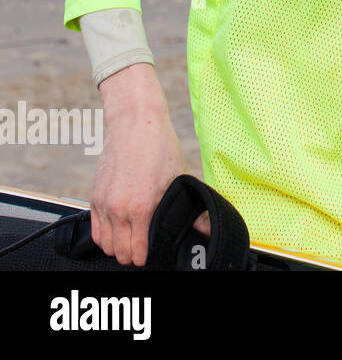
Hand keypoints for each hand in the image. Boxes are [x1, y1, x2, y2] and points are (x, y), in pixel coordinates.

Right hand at [92, 63, 209, 266]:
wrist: (135, 124)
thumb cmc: (159, 148)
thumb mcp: (180, 178)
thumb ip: (191, 209)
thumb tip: (205, 229)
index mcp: (142, 207)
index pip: (139, 251)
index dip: (147, 258)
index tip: (155, 256)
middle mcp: (119, 210)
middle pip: (120, 253)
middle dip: (133, 256)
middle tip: (145, 252)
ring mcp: (104, 204)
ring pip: (106, 245)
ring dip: (118, 249)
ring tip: (133, 245)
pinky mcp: (95, 197)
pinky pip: (95, 231)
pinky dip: (105, 238)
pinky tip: (118, 234)